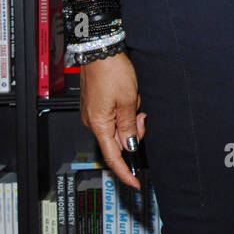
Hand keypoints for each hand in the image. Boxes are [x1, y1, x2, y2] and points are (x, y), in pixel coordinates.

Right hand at [79, 52, 145, 189]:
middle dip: (133, 130)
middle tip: (141, 113)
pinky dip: (124, 109)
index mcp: (99, 124)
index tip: (134, 183)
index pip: (113, 157)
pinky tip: (126, 94)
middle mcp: (92, 122)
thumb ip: (129, 126)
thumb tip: (130, 146)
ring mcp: (93, 113)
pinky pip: (115, 115)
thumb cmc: (111, 71)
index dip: (124, 172)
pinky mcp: (96, 105)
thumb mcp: (127, 100)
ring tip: (131, 97)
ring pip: (118, 126)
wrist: (100, 50)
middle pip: (118, 140)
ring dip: (130, 116)